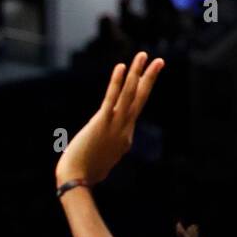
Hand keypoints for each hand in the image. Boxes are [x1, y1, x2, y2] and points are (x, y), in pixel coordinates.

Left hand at [56, 52, 163, 187]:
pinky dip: (117, 82)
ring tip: (144, 55)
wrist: (76, 180)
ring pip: (130, 95)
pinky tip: (121, 67)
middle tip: (159, 61)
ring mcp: (115, 126)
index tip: (138, 80)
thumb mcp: (101, 165)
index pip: (132, 113)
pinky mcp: (102, 123)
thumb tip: (103, 162)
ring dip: (137, 73)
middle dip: (150, 78)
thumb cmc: (85, 176)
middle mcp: (124, 130)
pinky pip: (111, 98)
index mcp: (124, 139)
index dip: (135, 96)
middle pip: (140, 99)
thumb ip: (105, 157)